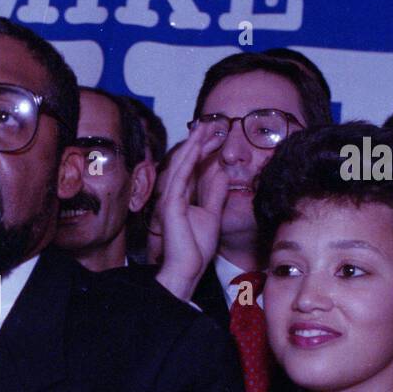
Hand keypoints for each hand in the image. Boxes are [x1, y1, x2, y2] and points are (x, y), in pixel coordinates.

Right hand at [153, 125, 226, 301]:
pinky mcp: (170, 204)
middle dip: (197, 142)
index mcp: (183, 197)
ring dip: (193, 144)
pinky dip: (188, 160)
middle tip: (210, 124)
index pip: (193, 168)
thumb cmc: (195, 247)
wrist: (188, 267)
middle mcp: (174, 195)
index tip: (216, 137)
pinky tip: (197, 146)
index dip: (203, 151)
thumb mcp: (212, 214)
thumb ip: (215, 194)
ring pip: (181, 164)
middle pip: (186, 162)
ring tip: (204, 127)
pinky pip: (180, 176)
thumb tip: (222, 175)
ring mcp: (170, 198)